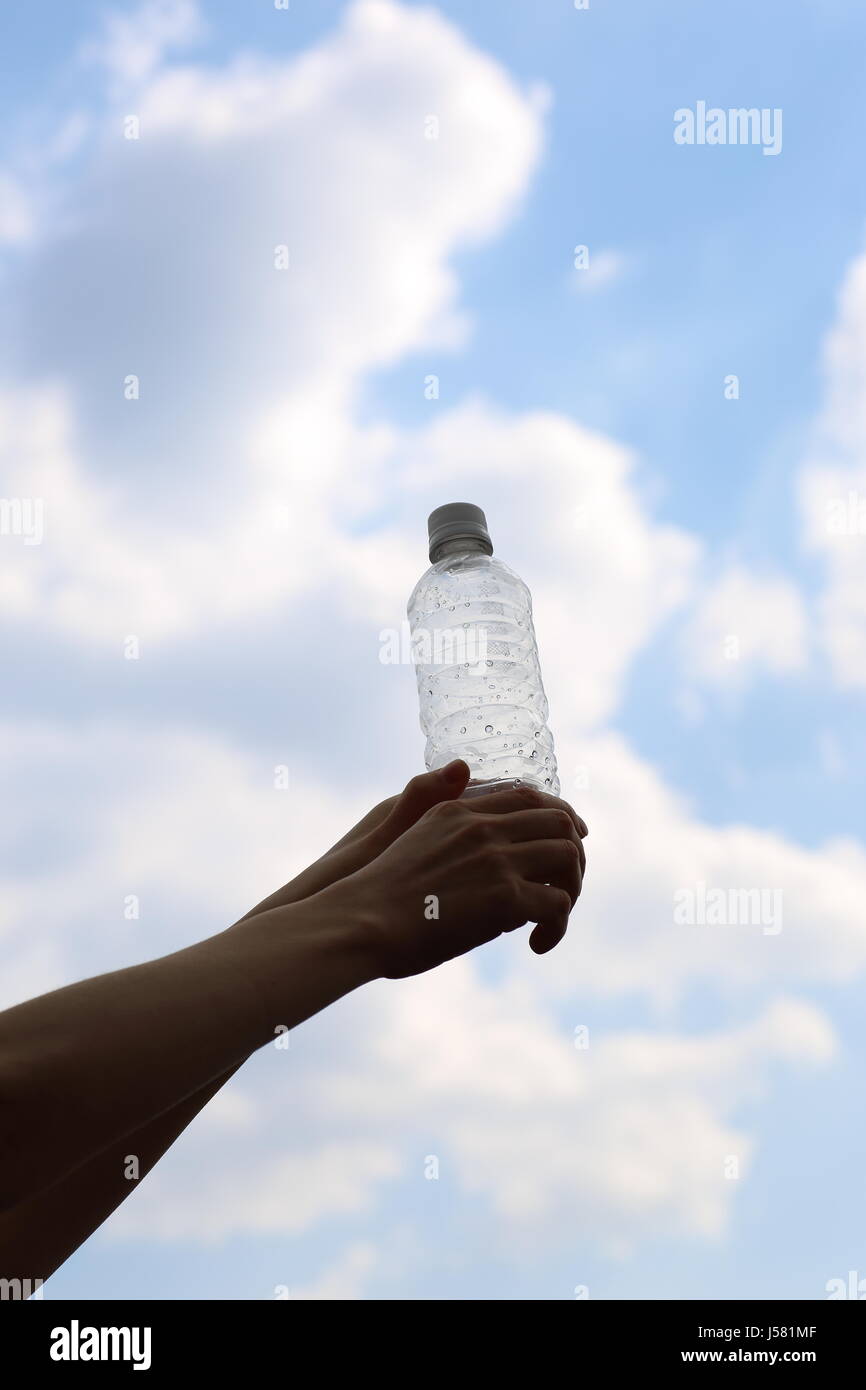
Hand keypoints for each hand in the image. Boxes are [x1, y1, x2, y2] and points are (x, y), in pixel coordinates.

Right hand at [242, 764, 586, 924]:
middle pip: (560, 821)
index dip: (558, 814)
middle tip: (563, 889)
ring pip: (568, 858)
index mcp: (457, 810)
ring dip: (571, 890)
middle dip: (573, 855)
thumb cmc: (374, 892)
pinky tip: (537, 944)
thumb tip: (462, 773)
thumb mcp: (407, 836)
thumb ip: (436, 813)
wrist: (360, 923)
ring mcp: (496, 858)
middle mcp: (482, 826)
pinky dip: (557, 926)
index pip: (528, 795)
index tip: (572, 837)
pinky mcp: (505, 897)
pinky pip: (558, 904)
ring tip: (551, 920)